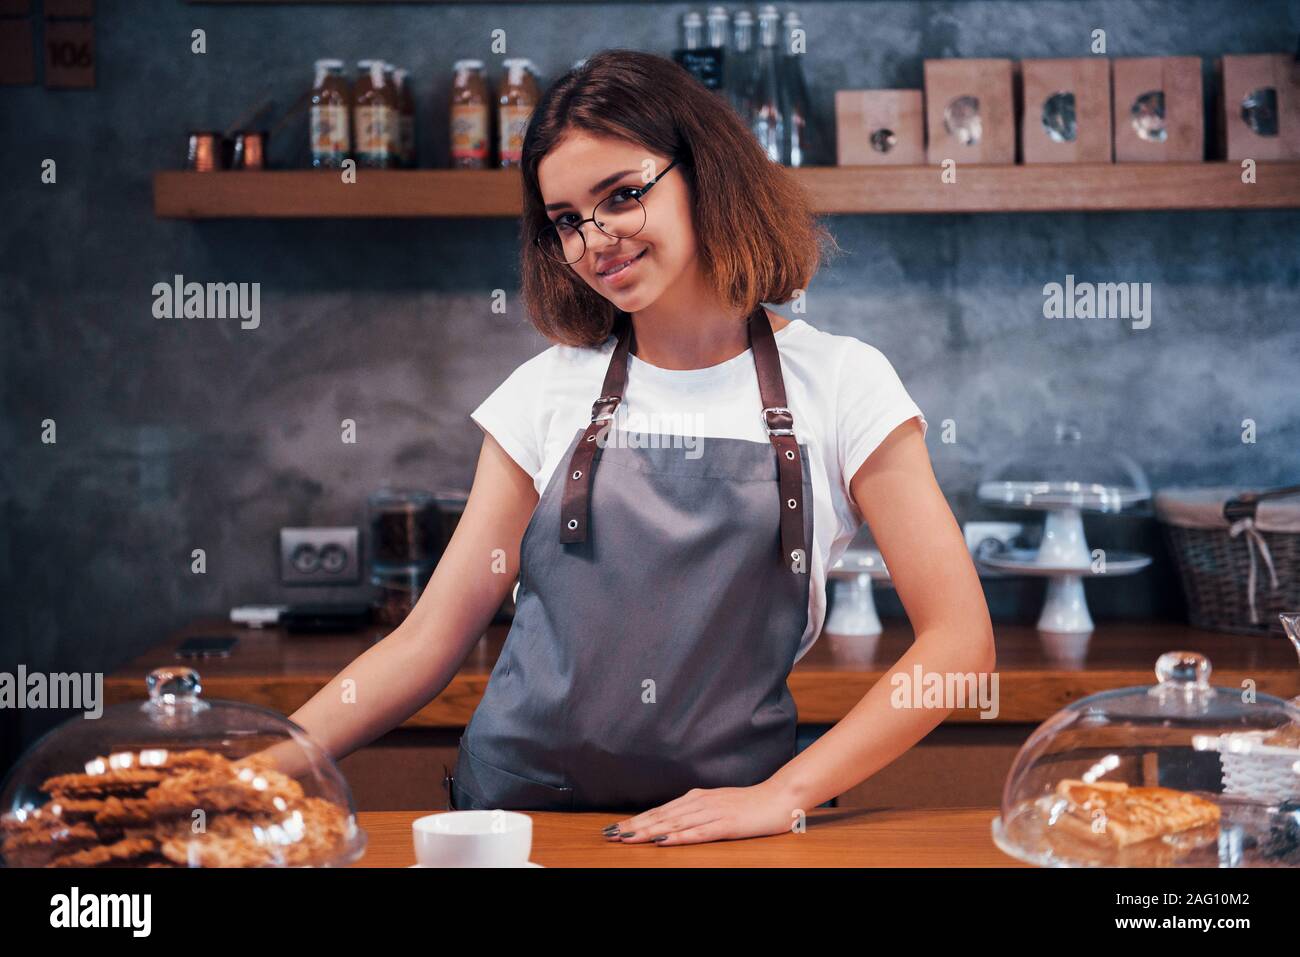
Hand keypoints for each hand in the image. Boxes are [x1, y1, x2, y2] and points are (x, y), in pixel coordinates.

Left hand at [603, 779, 801, 846]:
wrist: (780, 798)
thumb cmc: (751, 804)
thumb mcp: (719, 805)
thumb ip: (697, 811)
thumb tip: (673, 821)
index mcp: (697, 798)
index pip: (660, 811)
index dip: (636, 819)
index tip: (615, 828)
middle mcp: (700, 802)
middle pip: (661, 816)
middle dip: (633, 826)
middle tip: (609, 834)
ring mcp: (713, 813)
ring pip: (673, 823)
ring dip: (647, 831)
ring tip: (626, 838)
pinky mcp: (726, 824)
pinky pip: (698, 832)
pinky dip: (678, 837)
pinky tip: (662, 842)